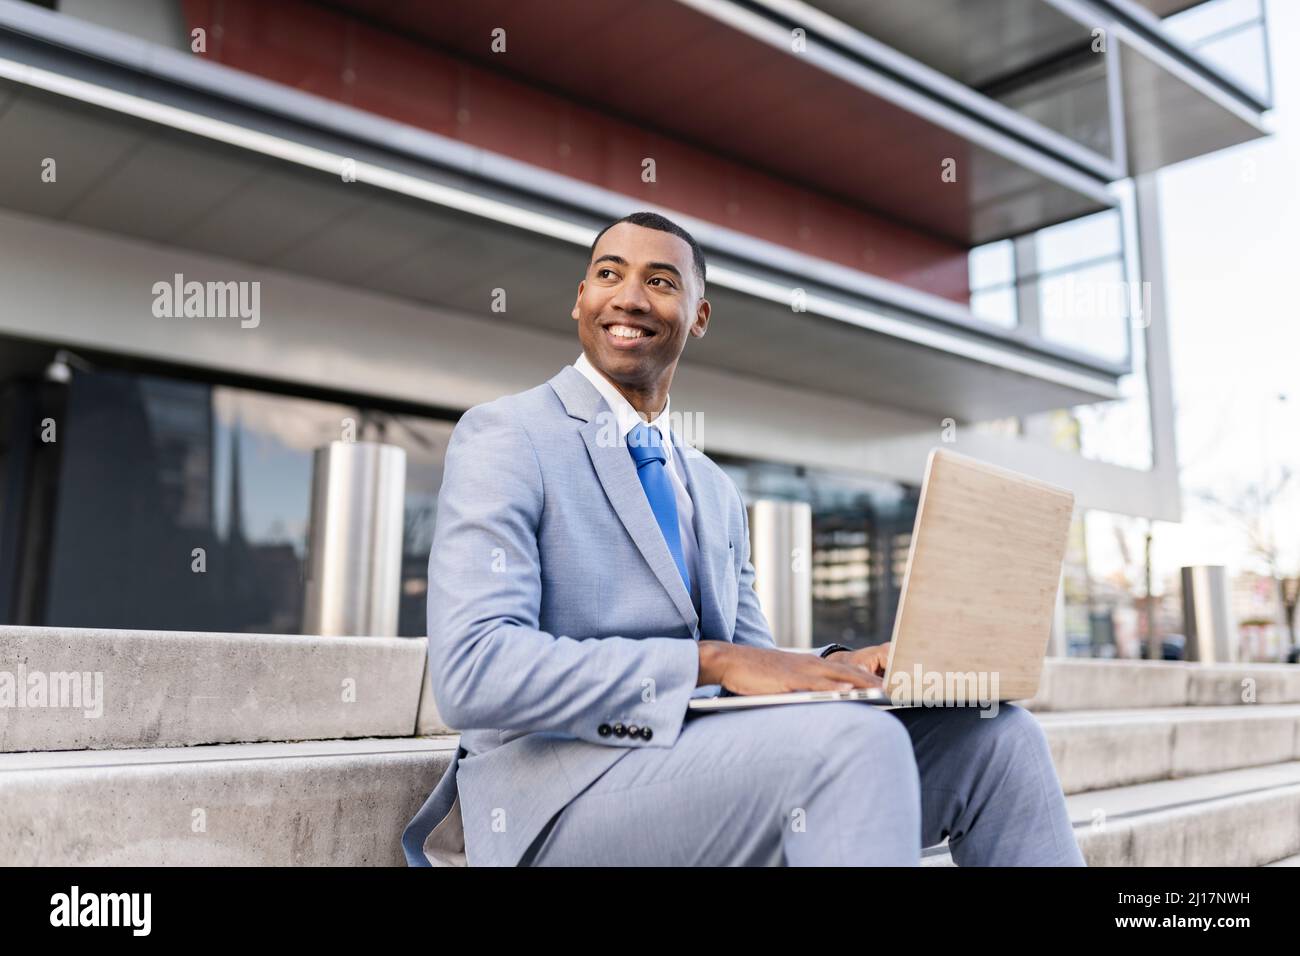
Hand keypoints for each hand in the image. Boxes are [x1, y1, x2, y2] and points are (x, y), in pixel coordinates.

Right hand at [699, 642, 881, 695]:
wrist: (731, 661)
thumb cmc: (758, 675)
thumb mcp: (788, 681)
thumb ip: (809, 690)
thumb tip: (831, 703)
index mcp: (814, 666)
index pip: (851, 672)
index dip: (874, 680)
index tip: (895, 689)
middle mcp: (813, 665)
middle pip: (853, 672)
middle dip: (878, 682)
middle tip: (902, 690)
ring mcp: (802, 671)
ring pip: (839, 677)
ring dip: (863, 685)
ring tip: (886, 693)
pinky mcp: (789, 679)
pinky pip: (815, 684)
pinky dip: (833, 689)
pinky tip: (847, 694)